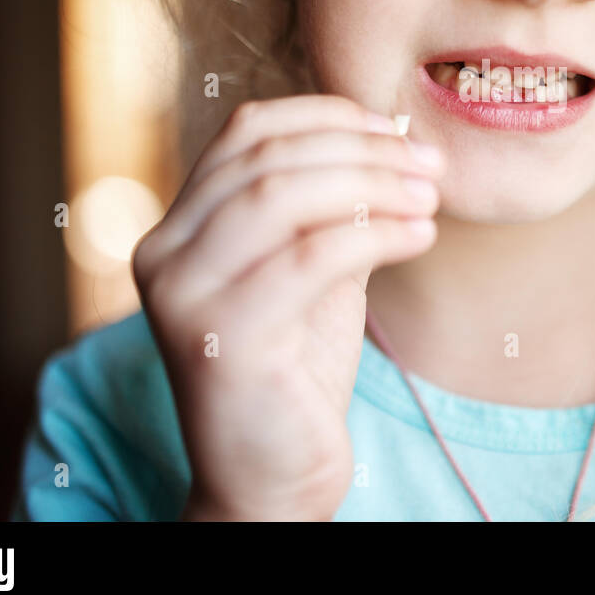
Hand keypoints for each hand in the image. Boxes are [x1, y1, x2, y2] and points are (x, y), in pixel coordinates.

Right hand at [131, 95, 443, 520]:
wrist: (272, 478)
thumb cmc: (297, 370)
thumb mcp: (311, 269)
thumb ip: (330, 207)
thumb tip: (394, 138)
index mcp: (178, 227)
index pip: (246, 130)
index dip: (327, 116)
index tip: (397, 131)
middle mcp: (163, 253)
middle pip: (268, 157)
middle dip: (363, 150)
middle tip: (430, 164)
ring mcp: (184, 296)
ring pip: (282, 197)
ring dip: (373, 185)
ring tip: (429, 198)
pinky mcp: (222, 340)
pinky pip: (310, 258)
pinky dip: (376, 234)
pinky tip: (420, 236)